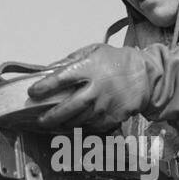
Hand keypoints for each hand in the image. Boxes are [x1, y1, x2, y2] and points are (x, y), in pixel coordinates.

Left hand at [28, 44, 153, 129]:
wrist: (145, 76)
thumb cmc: (116, 61)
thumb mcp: (94, 51)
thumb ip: (71, 60)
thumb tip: (48, 70)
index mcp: (90, 69)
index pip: (61, 79)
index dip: (45, 87)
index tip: (33, 92)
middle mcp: (96, 89)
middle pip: (69, 107)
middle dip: (51, 116)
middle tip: (39, 120)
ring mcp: (105, 106)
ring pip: (79, 120)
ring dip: (64, 124)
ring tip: (54, 124)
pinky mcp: (112, 118)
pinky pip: (92, 127)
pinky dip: (81, 128)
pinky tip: (74, 126)